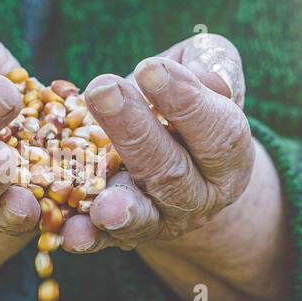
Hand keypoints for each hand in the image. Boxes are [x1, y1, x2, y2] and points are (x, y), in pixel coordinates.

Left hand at [61, 33, 255, 252]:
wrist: (164, 142)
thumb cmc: (182, 94)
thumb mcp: (203, 64)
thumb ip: (213, 60)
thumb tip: (209, 76)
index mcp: (230, 157)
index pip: (218, 132)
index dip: (187, 102)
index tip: (149, 68)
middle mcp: (201, 196)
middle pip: (172, 171)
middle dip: (135, 131)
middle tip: (102, 90)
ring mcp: (162, 220)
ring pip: (145, 216)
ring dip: (122, 209)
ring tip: (103, 203)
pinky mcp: (122, 234)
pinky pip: (105, 239)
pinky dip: (88, 238)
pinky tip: (71, 234)